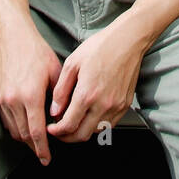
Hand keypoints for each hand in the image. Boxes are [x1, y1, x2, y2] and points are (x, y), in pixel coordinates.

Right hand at [0, 21, 63, 165]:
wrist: (13, 37)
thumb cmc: (36, 51)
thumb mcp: (55, 72)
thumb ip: (59, 97)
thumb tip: (60, 116)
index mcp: (31, 96)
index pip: (37, 132)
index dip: (43, 149)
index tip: (47, 159)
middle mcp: (14, 101)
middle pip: (24, 136)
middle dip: (35, 148)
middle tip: (44, 154)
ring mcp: (4, 100)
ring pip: (14, 130)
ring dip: (25, 139)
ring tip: (37, 142)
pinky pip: (7, 121)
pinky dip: (16, 128)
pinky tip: (25, 126)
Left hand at [46, 17, 144, 143]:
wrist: (127, 40)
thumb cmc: (100, 47)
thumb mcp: (72, 63)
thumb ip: (61, 89)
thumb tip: (55, 110)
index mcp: (87, 94)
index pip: (68, 125)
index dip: (56, 131)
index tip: (50, 128)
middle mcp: (103, 105)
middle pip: (82, 135)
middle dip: (67, 137)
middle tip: (59, 131)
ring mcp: (116, 106)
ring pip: (96, 132)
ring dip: (82, 132)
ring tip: (73, 123)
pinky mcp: (125, 105)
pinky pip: (109, 125)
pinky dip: (96, 126)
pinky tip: (89, 116)